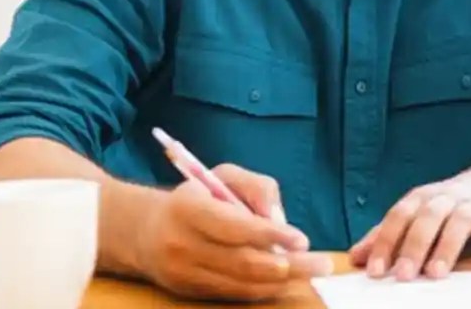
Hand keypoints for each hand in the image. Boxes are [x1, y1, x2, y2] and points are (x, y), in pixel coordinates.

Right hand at [132, 163, 333, 300]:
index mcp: (187, 209)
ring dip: (282, 280)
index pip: (232, 226)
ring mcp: (184, 273)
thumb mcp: (224, 176)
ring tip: (312, 272)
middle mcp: (182, 244)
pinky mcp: (190, 292)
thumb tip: (279, 218)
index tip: (302, 239)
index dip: (268, 234)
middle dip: (288, 264)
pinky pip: (234, 294)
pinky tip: (287, 280)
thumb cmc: (198, 197)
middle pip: (241, 261)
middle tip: (322, 263)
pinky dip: (264, 289)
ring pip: (241, 283)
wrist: (148, 231)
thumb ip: (256, 187)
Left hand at [348, 167, 470, 280]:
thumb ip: (386, 235)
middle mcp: (445, 197)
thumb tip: (355, 258)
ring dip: (447, 247)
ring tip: (436, 274)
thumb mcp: (415, 215)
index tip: (375, 272)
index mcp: (420, 198)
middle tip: (404, 275)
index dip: (385, 242)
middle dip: (414, 246)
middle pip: (427, 217)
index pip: (398, 216)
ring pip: (459, 221)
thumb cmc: (445, 207)